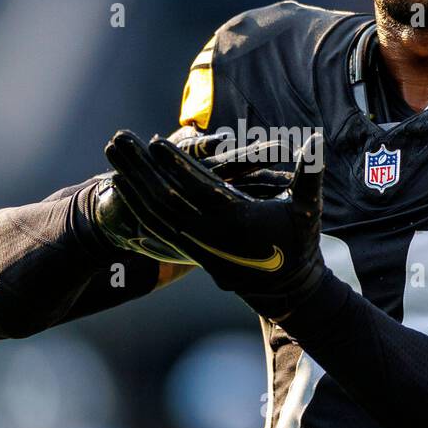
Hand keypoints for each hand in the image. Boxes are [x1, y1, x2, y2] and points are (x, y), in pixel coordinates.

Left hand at [104, 129, 325, 319]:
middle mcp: (209, 233)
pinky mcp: (188, 249)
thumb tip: (316, 141)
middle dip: (140, 167)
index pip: (199, 189)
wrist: (286, 288)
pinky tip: (121, 187)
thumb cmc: (299, 243)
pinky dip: (137, 205)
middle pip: (165, 197)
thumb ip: (309, 176)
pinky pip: (156, 227)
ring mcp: (195, 243)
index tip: (155, 141)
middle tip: (118, 139)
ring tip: (111, 157)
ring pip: (155, 211)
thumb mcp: (308, 210)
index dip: (175, 166)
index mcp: (235, 221)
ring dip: (132, 183)